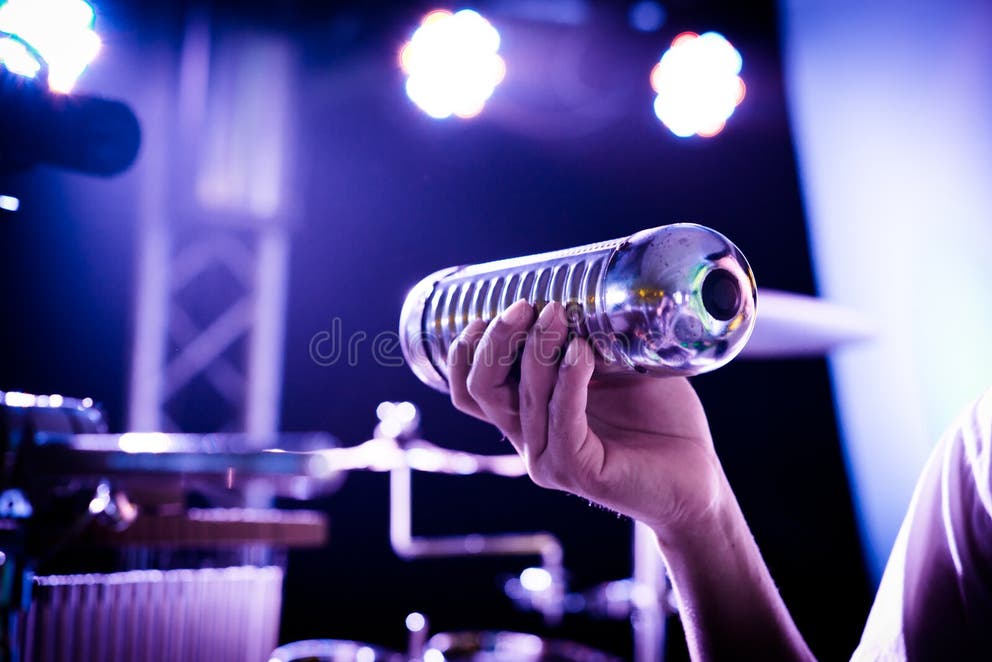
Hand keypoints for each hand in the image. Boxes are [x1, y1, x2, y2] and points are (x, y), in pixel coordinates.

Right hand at [447, 299, 725, 535]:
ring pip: (518, 400)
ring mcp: (550, 460)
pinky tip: (582, 352)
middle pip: (479, 389)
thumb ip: (589, 339)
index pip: (470, 389)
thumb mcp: (616, 367)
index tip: (487, 309)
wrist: (697, 477)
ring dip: (534, 351)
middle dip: (495, 340)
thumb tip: (574, 292)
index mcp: (527, 417)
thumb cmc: (658, 420)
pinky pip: (562, 421)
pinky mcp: (579, 473)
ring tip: (558, 314)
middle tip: (526, 304)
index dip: (466, 349)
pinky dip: (568, 381)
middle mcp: (529, 440)